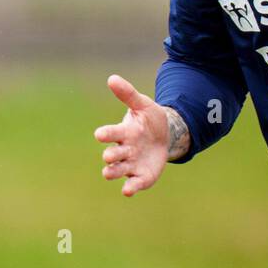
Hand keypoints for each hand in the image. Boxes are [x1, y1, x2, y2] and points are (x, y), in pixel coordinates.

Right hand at [93, 74, 172, 196]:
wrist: (167, 135)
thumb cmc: (150, 120)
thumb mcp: (143, 105)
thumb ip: (128, 94)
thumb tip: (112, 78)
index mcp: (123, 133)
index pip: (110, 134)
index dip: (105, 134)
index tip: (100, 134)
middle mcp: (124, 150)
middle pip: (111, 156)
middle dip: (110, 156)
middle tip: (110, 155)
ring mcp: (131, 164)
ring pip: (117, 172)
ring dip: (114, 172)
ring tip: (110, 173)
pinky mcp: (141, 176)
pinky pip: (133, 184)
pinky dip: (130, 187)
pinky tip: (128, 190)